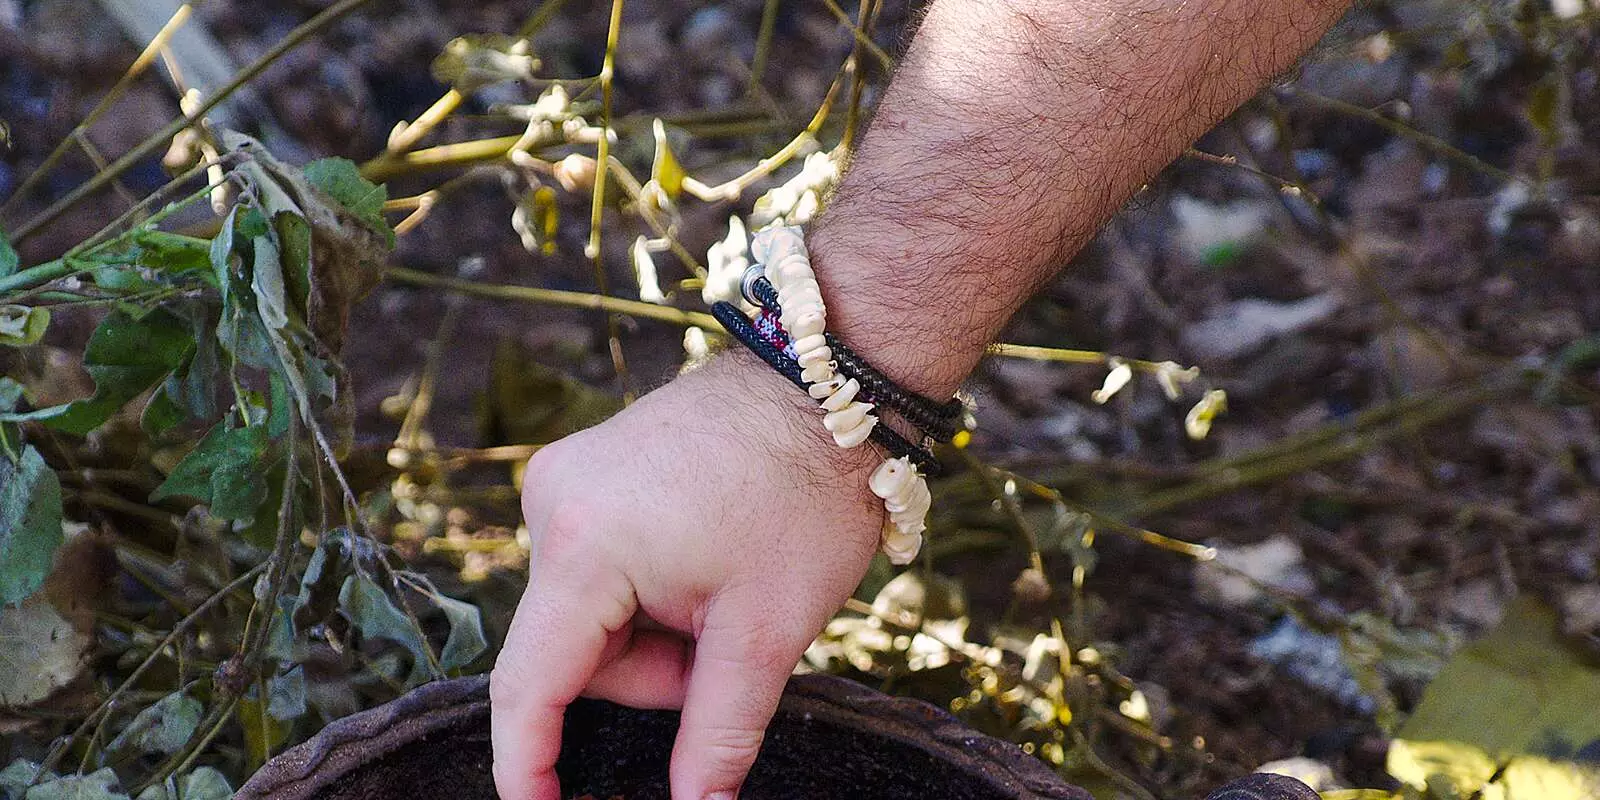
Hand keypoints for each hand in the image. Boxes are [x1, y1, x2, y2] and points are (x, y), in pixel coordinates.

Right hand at [490, 352, 883, 799]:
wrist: (828, 384)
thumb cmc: (806, 496)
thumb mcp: (768, 631)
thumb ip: (718, 732)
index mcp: (583, 547)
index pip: (529, 688)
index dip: (528, 767)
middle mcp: (552, 504)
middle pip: (574, 653)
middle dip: (652, 673)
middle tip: (729, 646)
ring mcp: (565, 478)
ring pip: (590, 615)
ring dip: (654, 631)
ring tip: (728, 588)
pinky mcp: (586, 469)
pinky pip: (599, 569)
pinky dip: (648, 591)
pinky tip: (706, 561)